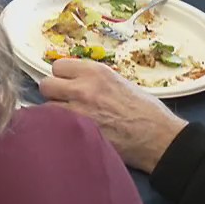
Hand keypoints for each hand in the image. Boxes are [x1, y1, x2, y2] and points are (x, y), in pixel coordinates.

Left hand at [38, 58, 185, 171]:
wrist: (159, 138)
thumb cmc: (146, 111)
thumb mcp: (120, 82)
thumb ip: (93, 80)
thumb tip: (73, 82)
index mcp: (95, 72)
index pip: (58, 66)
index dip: (62, 76)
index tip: (67, 84)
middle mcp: (83, 88)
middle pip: (46, 85)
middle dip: (52, 93)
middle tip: (63, 102)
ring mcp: (78, 112)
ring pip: (45, 108)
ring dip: (52, 114)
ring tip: (66, 120)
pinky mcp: (78, 133)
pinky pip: (53, 128)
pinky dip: (55, 130)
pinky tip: (65, 133)